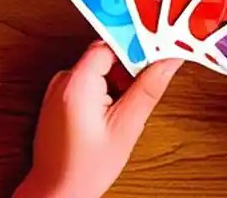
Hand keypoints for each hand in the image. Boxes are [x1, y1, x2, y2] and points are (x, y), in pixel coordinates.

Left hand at [15, 42, 181, 197]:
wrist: (57, 192)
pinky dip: (105, 90)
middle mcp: (63, 80)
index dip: (137, 43)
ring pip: (98, 69)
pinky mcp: (59, 99)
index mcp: (77, 82)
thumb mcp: (126, 127)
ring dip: (118, 81)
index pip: (111, 43)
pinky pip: (87, 82)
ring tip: (125, 109)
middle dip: (130, 66)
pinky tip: (113, 113)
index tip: (159, 46)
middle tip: (148, 83)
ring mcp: (58, 89)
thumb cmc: (86, 167)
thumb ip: (148, 88)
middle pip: (105, 55)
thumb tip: (169, 61)